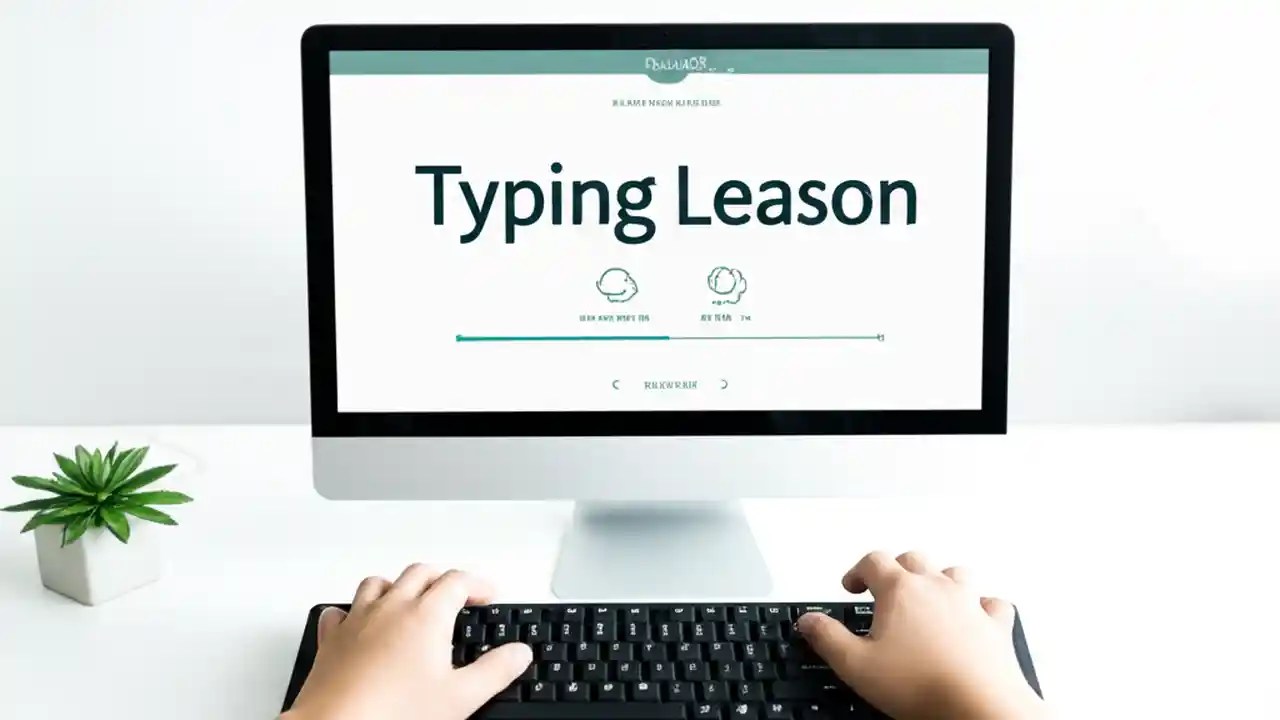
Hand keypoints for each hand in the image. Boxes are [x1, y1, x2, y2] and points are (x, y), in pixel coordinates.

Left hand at [283, 564, 531, 719]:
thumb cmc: (392, 713)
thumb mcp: (459, 698)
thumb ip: (495, 671)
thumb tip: (518, 654)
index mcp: (426, 614)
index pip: (458, 580)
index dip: (478, 584)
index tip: (487, 596)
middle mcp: (391, 607)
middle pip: (421, 572)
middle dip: (442, 578)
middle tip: (457, 593)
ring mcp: (358, 619)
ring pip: (379, 582)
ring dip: (399, 585)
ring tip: (410, 598)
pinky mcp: (332, 638)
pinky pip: (340, 611)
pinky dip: (353, 610)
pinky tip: (357, 622)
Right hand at [796, 552, 1047, 719]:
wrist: (978, 705)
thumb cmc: (922, 685)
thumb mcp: (856, 666)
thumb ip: (827, 638)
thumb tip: (808, 621)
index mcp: (900, 590)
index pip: (872, 561)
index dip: (857, 570)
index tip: (851, 586)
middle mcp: (936, 586)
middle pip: (913, 558)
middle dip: (896, 568)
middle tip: (885, 587)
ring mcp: (969, 602)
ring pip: (954, 573)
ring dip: (939, 579)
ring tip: (928, 596)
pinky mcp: (995, 625)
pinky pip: (992, 603)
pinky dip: (982, 606)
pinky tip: (975, 617)